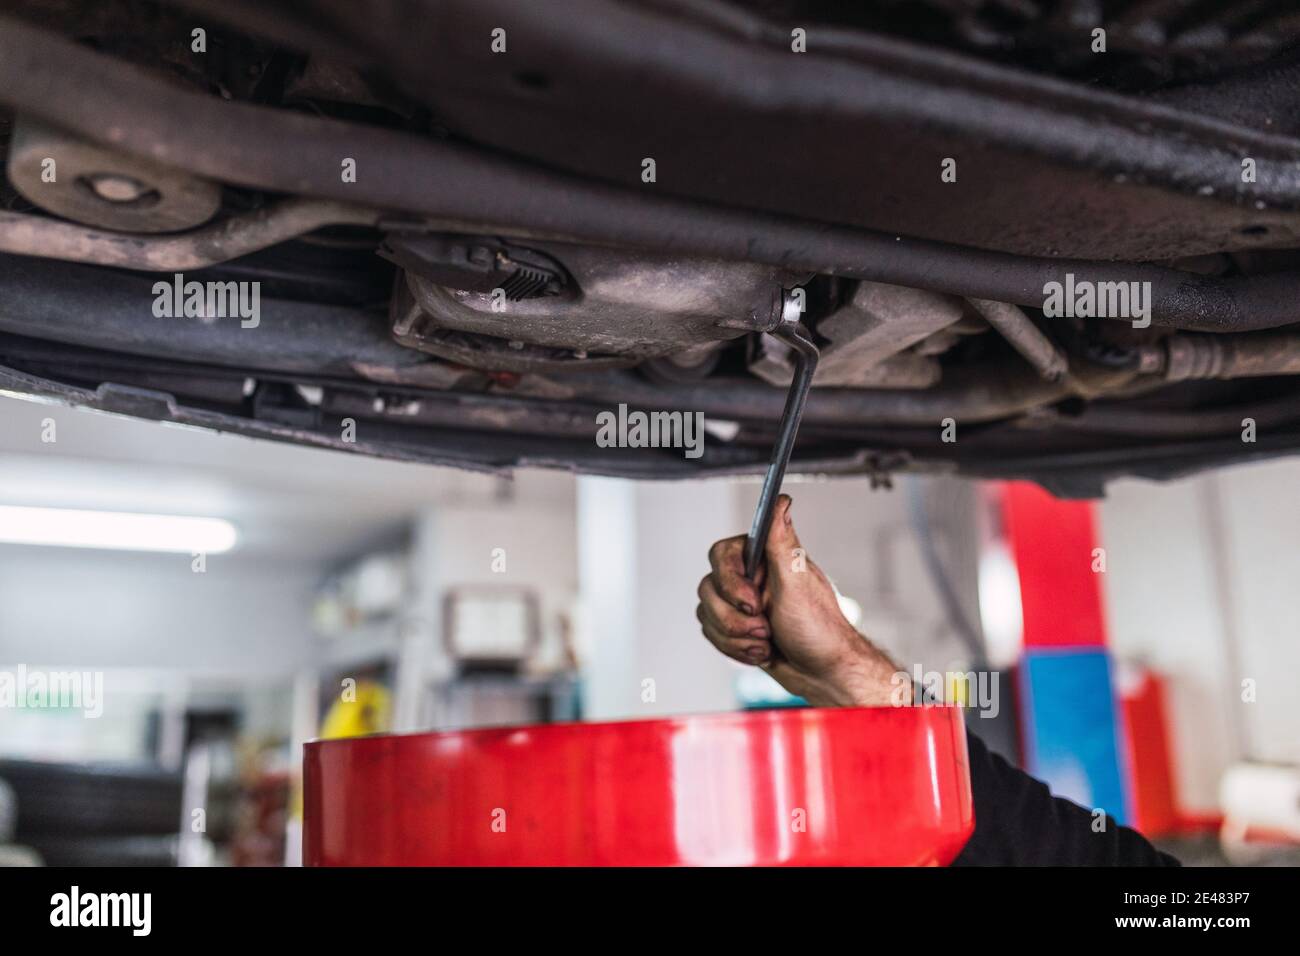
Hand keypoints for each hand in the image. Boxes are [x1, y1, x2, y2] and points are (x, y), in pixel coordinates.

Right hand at [696, 495, 907, 706]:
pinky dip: (736, 649)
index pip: (722, 555)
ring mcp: (741, 604)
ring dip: (737, 637)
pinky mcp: (735, 627)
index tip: (753, 603)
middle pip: (709, 589)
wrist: (823, 673)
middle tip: (765, 627)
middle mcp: (751, 577)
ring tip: (768, 642)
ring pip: (707, 615)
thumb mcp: (798, 582)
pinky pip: (712, 634)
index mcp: (764, 559)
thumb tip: (781, 501)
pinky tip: (762, 652)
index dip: (732, 582)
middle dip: (736, 619)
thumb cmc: (819, 628)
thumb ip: (782, 541)